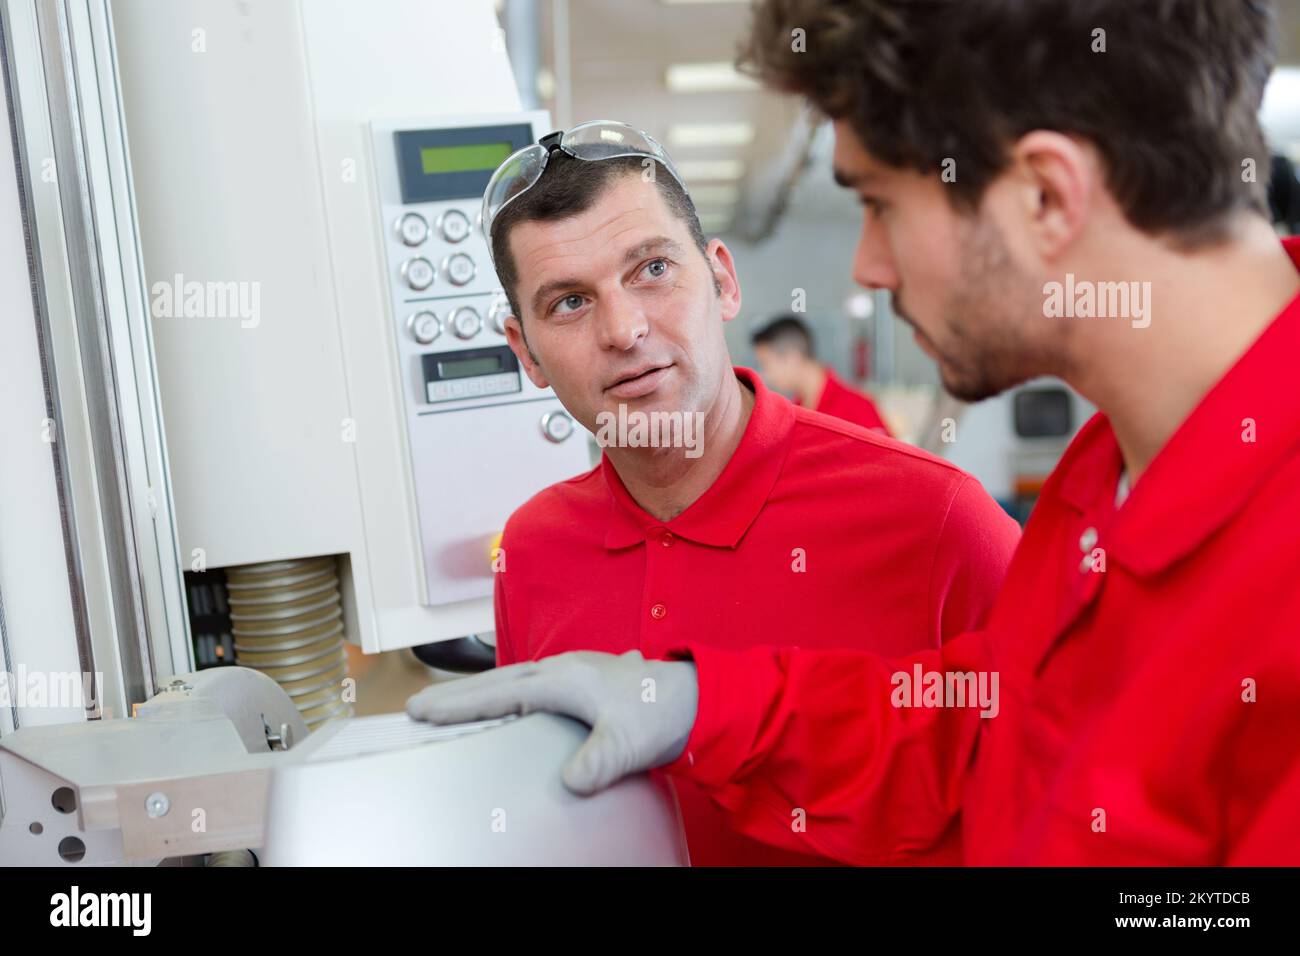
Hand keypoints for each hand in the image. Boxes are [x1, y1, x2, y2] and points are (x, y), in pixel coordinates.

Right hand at [406, 650, 697, 794]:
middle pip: (498, 681)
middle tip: (417, 707)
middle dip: (456, 695)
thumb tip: (572, 782)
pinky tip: (502, 701)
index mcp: (565, 680)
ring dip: (479, 691)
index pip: (500, 694)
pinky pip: (531, 682)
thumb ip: (597, 763)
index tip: (423, 711)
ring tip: (447, 705)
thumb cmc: (660, 716)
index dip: (460, 705)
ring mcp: (573, 670)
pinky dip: (506, 691)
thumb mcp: (626, 746)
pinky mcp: (583, 678)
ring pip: (513, 679)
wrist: (695, 698)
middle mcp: (564, 668)